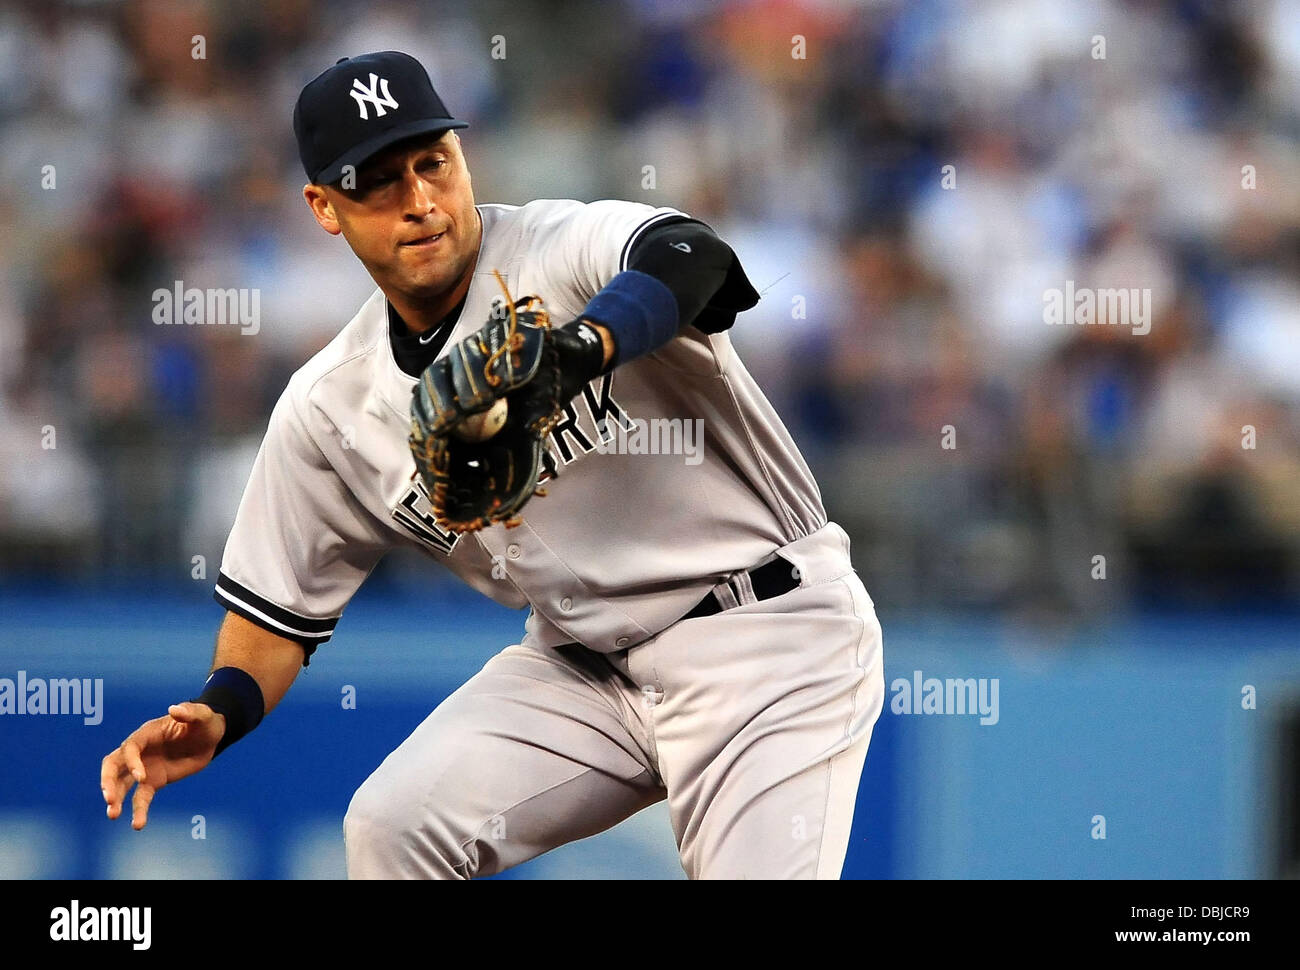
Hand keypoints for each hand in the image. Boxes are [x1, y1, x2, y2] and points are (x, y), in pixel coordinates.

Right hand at [99, 702, 226, 829]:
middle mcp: (140, 751)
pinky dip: (138, 810)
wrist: (210, 737)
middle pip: (113, 765)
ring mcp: (144, 768)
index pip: (130, 748)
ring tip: (113, 815)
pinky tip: (137, 825)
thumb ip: (190, 712)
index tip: (142, 777)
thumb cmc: (204, 722)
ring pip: (122, 784)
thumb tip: (174, 709)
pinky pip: (141, 797)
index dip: (132, 762)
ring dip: (115, 798)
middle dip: (108, 781)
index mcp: (147, 733)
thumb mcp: (203, 716)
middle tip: (110, 799)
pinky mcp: (153, 782)